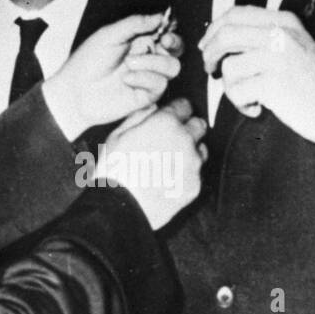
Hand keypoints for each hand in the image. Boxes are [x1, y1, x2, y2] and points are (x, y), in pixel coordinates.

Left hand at [43, 12, 181, 140]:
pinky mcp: (147, 95)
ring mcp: (149, 77)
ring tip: (129, 63)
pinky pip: (160, 84)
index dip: (171, 29)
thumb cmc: (88, 61)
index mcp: (139, 41)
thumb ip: (135, 24)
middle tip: (164, 42)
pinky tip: (126, 79)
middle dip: (175, 43)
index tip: (166, 28)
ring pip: (172, 67)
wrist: (76, 92)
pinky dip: (144, 78)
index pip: (165, 32)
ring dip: (153, 62)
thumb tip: (160, 16)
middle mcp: (147, 58)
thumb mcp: (109, 35)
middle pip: (176, 49)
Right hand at [97, 98, 205, 229]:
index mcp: (166, 123)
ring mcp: (192, 164)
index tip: (171, 116)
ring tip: (168, 163)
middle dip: (188, 128)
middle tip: (171, 139)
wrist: (121, 208)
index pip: (184, 105)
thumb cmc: (114, 171)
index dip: (176, 110)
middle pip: (199, 125)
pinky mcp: (195, 185)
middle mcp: (185, 140)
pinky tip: (168, 180)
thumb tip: (154, 108)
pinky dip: (185, 174)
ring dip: (189, 152)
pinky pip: (195, 174)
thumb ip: (140, 116)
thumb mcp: (117, 135)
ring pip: (200, 150)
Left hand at [200, 7, 314, 142]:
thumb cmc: (311, 83)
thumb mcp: (293, 45)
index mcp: (285, 21)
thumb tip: (219, 38)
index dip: (214, 30)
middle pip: (225, 35)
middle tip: (212, 71)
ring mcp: (277, 57)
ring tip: (250, 97)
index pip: (236, 13)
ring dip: (231, 88)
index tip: (206, 46)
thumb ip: (263, 36)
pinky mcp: (273, 83)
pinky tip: (257, 109)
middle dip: (210, 55)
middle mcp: (281, 34)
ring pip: (229, 67)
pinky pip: (236, 92)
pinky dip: (241, 105)